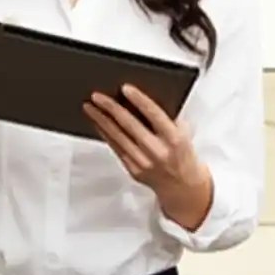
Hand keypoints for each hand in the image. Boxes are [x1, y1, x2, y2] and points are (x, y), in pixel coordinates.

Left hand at [83, 84, 213, 229]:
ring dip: (101, 120)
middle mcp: (158, 151)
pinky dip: (105, 134)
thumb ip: (168, 118)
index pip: (155, 115)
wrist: (183, 187)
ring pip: (118, 137)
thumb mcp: (184, 133)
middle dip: (111, 108)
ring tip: (89, 107)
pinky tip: (96, 123)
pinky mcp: (133, 170)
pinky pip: (115, 148)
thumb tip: (141, 99)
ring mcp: (144, 162)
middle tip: (97, 95)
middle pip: (130, 125)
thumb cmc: (182, 153)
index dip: (139, 100)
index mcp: (175, 139)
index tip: (125, 87)